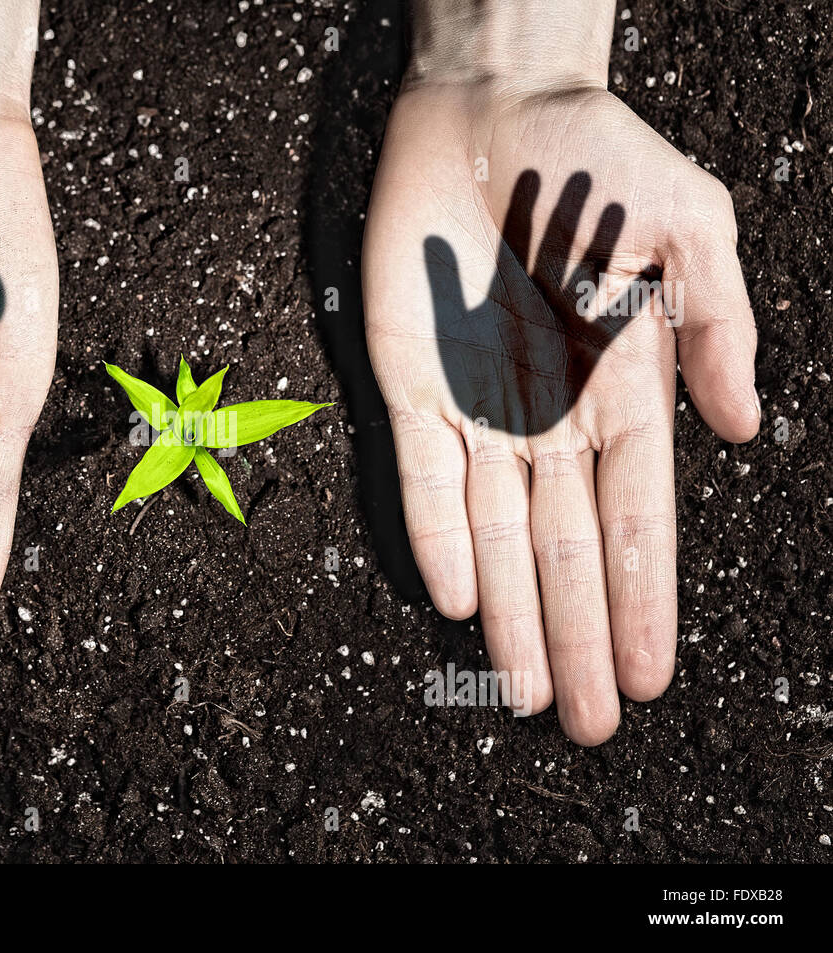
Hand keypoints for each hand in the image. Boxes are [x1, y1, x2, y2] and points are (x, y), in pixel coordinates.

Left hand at [362, 67, 757, 741]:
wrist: (495, 108)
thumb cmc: (601, 159)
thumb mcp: (693, 228)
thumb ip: (721, 328)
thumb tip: (746, 431)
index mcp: (621, 392)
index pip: (634, 520)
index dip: (643, 598)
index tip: (651, 674)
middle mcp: (547, 417)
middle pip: (563, 548)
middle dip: (577, 635)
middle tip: (586, 722)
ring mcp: (475, 406)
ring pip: (492, 533)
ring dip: (510, 613)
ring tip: (529, 691)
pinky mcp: (408, 383)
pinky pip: (421, 475)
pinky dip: (434, 534)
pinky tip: (454, 599)